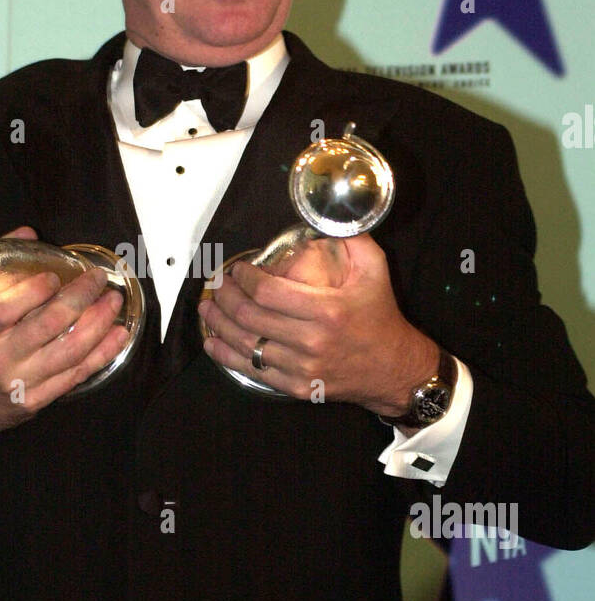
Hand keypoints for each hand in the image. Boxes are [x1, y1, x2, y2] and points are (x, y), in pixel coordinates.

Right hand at [0, 227, 129, 449]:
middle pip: (48, 327)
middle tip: (97, 279)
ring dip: (99, 324)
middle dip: (80, 298)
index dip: (31, 292)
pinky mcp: (40, 399)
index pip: (3, 312)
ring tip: (113, 302)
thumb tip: (27, 234)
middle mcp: (1, 360)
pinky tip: (117, 335)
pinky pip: (77, 374)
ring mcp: (22, 382)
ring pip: (70, 352)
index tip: (53, 276)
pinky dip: (102, 353)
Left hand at [197, 233, 438, 413]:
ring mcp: (302, 367)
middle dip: (225, 298)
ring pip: (246, 345)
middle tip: (215, 286)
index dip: (244, 278)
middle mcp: (311, 341)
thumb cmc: (380, 317)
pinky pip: (253, 371)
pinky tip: (213, 343)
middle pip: (250, 317)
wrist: (393, 369)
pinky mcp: (297, 386)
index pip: (268, 292)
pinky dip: (227, 356)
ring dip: (218, 325)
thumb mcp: (376, 270)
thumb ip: (353, 238)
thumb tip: (327, 214)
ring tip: (206, 309)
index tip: (237, 269)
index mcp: (326, 310)